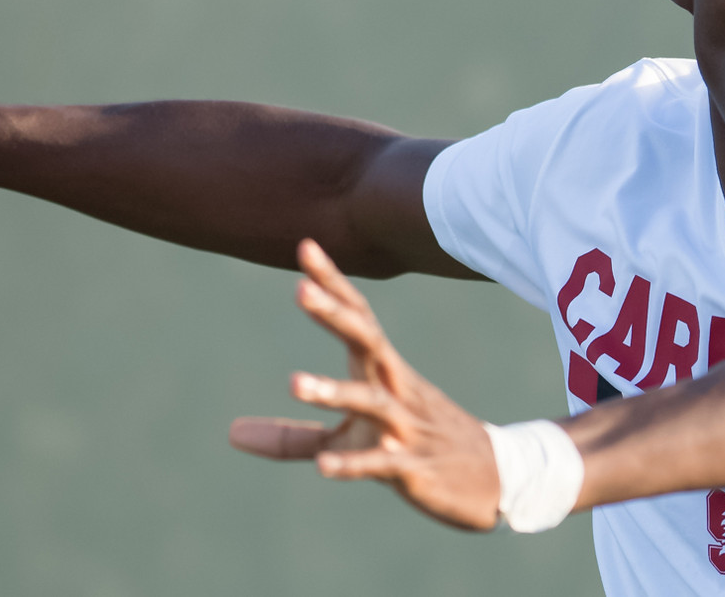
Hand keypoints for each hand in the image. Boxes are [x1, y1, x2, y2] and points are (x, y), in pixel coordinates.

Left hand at [229, 239, 499, 530]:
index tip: (305, 246)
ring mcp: (407, 427)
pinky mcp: (414, 468)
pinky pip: (383, 464)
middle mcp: (396, 388)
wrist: (494, 479)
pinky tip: (323, 468)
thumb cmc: (413, 447)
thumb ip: (291, 437)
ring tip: (293, 382)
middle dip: (336, 315)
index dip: (332, 282)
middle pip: (368, 341)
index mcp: (383, 370)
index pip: (358, 316)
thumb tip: (230, 434)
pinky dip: (354, 464)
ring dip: (335, 390)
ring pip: (372, 401)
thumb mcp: (352, 437)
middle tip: (301, 290)